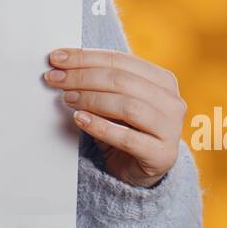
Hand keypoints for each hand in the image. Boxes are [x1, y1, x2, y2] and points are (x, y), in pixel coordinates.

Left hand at [43, 48, 184, 187]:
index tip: (57, 58)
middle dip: (83, 76)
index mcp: (162, 80)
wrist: (137, 171)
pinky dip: (100, 127)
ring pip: (127, 106)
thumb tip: (62, 65)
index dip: (86, 57)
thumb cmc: (124, 129)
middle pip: (122, 80)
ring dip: (91, 99)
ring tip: (67, 98)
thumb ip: (98, 82)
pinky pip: (127, 138)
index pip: (120, 60)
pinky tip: (80, 120)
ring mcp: (170, 129)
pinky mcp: (161, 155)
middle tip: (55, 78)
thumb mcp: (113, 100)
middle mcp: (171, 101)